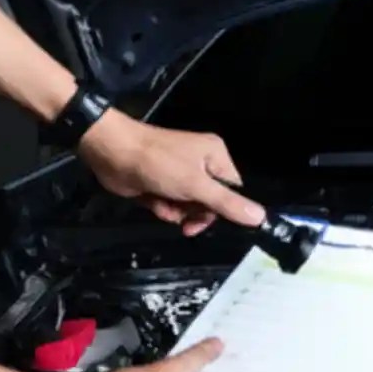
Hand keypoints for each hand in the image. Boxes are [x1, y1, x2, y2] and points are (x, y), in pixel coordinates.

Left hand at [77, 109, 264, 235]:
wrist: (111, 153)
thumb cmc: (158, 163)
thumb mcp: (196, 185)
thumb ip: (227, 203)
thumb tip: (261, 218)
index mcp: (216, 156)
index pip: (233, 190)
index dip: (224, 208)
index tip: (209, 217)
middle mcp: (202, 163)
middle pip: (213, 202)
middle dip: (196, 212)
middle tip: (184, 218)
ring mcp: (181, 173)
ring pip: (191, 207)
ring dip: (178, 212)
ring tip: (165, 204)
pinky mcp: (163, 183)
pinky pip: (174, 205)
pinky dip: (165, 208)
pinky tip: (154, 203)